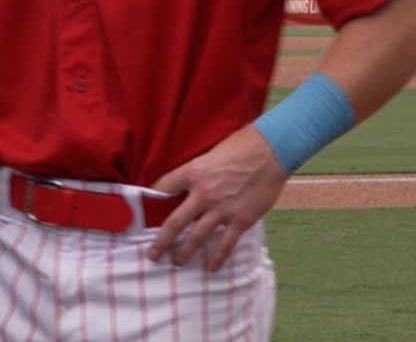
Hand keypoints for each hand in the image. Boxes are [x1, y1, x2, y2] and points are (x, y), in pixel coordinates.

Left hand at [146, 124, 289, 271]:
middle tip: (153, 255)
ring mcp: (221, 210)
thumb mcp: (208, 154)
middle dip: (162, 242)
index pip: (163, 188)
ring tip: (178, 262)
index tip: (146, 208)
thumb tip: (188, 183)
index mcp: (191, 174)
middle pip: (174, 223)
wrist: (270, 151)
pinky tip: (211, 268)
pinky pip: (225, 244)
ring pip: (197, 237)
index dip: (152, 198)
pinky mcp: (240, 220)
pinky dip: (217, 258)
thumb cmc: (240, 146)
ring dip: (185, 252)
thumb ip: (196, 172)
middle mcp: (202, 194)